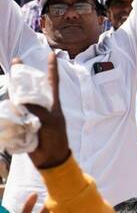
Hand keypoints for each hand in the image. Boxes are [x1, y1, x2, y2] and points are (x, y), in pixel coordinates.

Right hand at [14, 52, 69, 169]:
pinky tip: (5, 102)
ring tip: (9, 79)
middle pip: (31, 86)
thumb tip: (22, 101)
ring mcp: (29, 113)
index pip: (52, 82)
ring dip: (13, 89)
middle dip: (24, 74)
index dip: (51, 68)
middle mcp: (40, 105)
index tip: (51, 54)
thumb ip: (39, 109)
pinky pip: (12, 113)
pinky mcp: (20, 122)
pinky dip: (8, 108)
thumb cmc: (56, 137)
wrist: (50, 157)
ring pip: (19, 97)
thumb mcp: (52, 121)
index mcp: (52, 103)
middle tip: (16, 61)